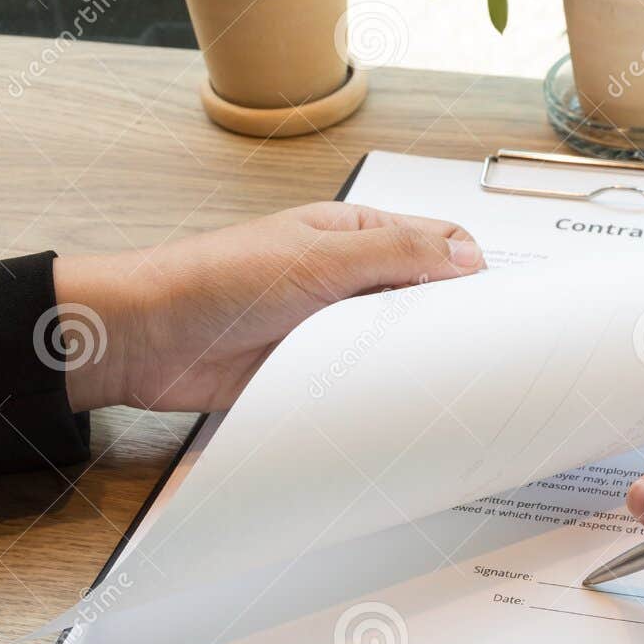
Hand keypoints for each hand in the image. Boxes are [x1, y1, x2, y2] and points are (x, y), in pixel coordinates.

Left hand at [54, 202, 485, 411]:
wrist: (148, 339)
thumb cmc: (216, 281)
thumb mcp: (316, 259)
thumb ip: (395, 255)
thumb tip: (468, 257)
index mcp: (356, 235)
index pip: (438, 246)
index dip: (470, 275)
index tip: (494, 313)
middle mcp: (350, 279)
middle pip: (425, 300)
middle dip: (453, 325)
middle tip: (485, 359)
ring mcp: (333, 328)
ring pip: (398, 346)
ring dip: (419, 363)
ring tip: (451, 389)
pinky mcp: (315, 372)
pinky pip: (364, 383)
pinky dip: (384, 394)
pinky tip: (405, 409)